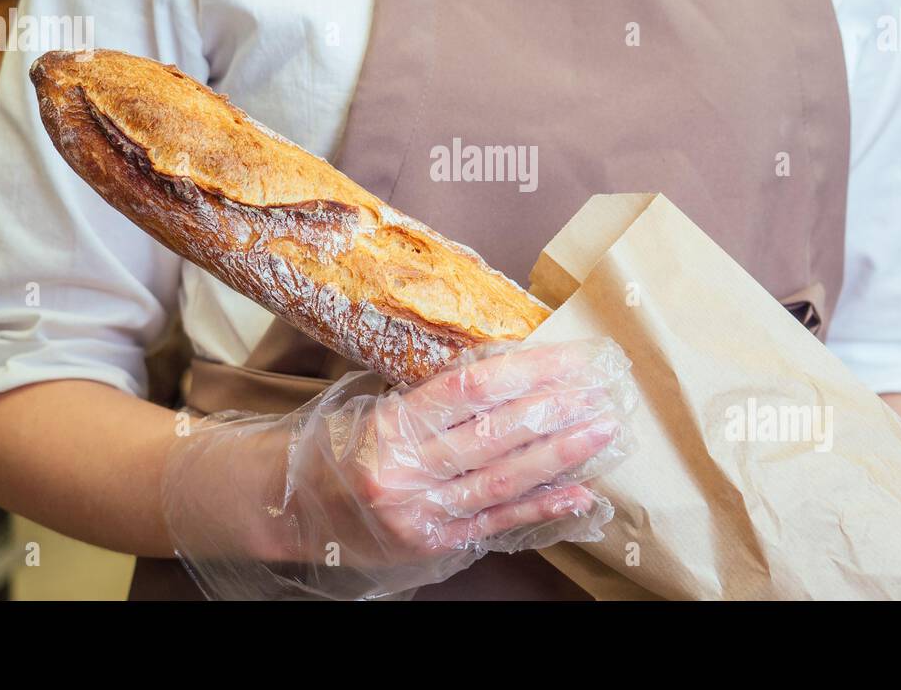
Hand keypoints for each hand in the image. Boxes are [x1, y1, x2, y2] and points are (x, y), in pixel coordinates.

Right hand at [161, 338, 637, 599]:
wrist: (295, 509)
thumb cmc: (343, 443)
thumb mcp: (379, 405)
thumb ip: (437, 396)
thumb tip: (515, 369)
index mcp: (390, 425)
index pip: (472, 389)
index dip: (529, 370)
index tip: (573, 355)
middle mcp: (406, 471)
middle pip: (496, 434)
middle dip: (557, 409)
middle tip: (605, 388)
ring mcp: (422, 512)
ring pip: (505, 479)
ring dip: (562, 455)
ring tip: (604, 430)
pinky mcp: (436, 543)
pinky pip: (499, 523)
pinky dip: (544, 506)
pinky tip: (582, 491)